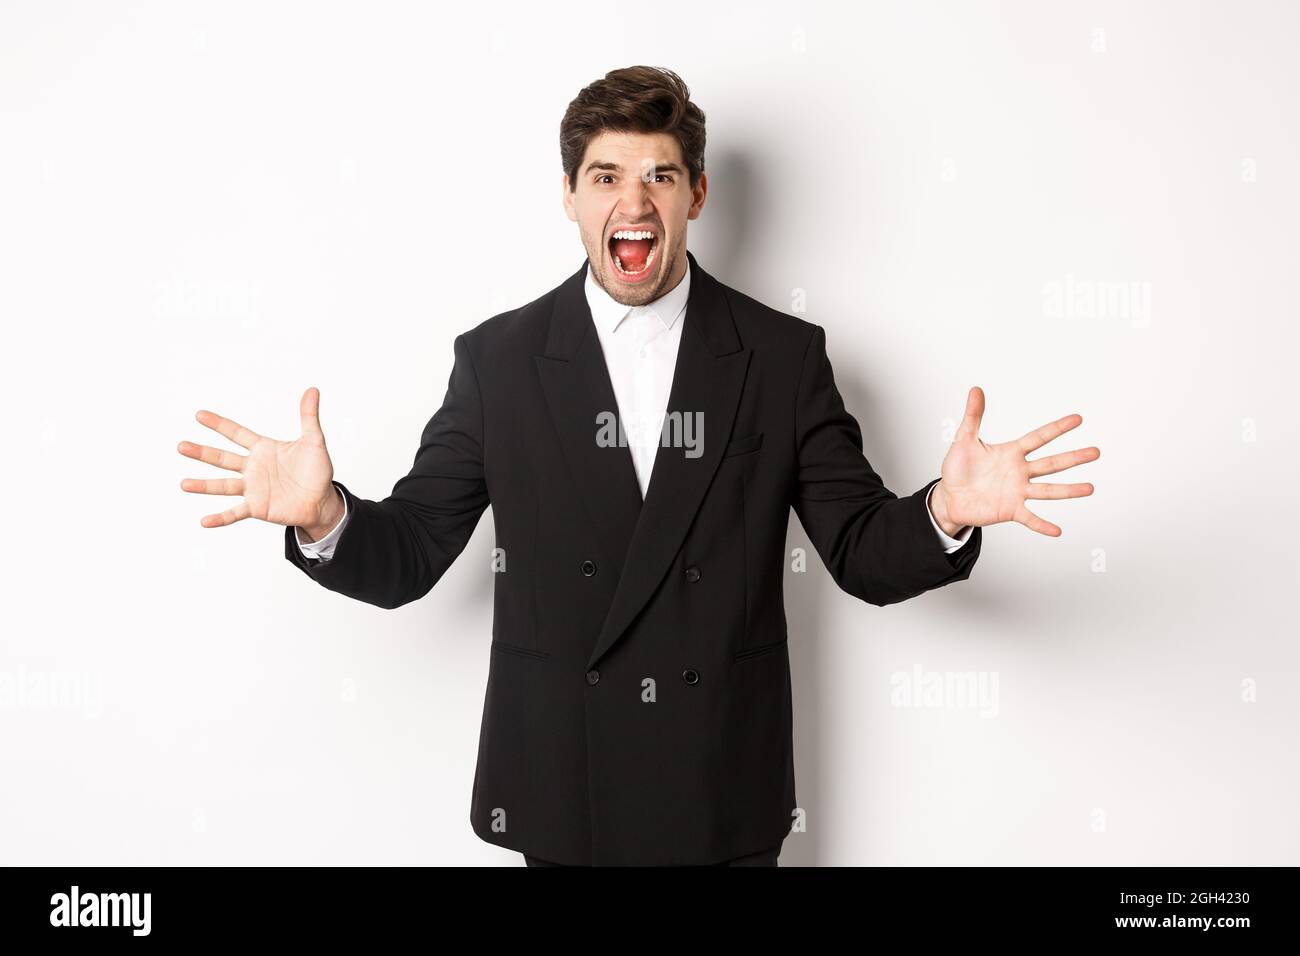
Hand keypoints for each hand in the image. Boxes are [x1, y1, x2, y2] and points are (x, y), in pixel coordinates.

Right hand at [178, 387, 340, 532]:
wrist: (322, 501)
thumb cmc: (316, 471)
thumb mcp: (314, 442)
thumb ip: (309, 417)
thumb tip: (312, 390)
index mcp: (263, 449)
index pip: (236, 433)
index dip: (219, 424)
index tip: (199, 415)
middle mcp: (252, 467)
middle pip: (222, 458)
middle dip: (202, 452)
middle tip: (181, 446)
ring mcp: (252, 488)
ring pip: (223, 485)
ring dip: (204, 485)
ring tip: (184, 484)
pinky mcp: (257, 507)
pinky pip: (235, 513)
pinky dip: (220, 518)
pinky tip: (205, 521)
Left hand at [929, 386, 1098, 536]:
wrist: (949, 497)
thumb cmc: (958, 468)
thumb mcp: (963, 439)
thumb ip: (973, 416)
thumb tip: (975, 389)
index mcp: (1011, 452)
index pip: (1038, 437)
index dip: (1057, 428)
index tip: (1078, 419)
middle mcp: (1019, 472)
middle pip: (1051, 463)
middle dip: (1073, 458)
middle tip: (1096, 452)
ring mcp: (1017, 491)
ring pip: (1047, 490)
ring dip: (1068, 490)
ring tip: (1090, 488)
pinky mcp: (1010, 510)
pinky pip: (1029, 518)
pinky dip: (1042, 525)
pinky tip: (1057, 530)